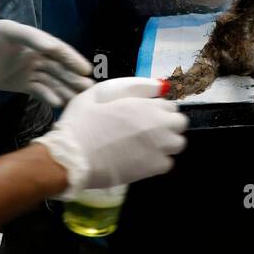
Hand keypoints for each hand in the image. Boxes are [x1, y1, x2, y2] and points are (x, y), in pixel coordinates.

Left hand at [0, 20, 92, 106]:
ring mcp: (29, 71)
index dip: (74, 60)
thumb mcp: (9, 31)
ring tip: (78, 99)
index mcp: (37, 42)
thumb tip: (53, 47)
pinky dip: (48, 96)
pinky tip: (58, 103)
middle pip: (59, 68)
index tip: (87, 70)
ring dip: (65, 89)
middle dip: (74, 78)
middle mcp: (36, 56)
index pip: (60, 51)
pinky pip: (38, 91)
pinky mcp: (20, 84)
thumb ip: (32, 38)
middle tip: (89, 89)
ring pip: (52, 81)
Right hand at [35, 77, 188, 195]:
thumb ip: (132, 86)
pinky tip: (140, 160)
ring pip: (178, 144)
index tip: (144, 116)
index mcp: (146, 105)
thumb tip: (161, 85)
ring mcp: (159, 147)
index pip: (170, 105)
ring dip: (166, 143)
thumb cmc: (81, 122)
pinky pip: (167, 163)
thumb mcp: (99, 92)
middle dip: (168, 125)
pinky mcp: (153, 168)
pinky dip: (157, 162)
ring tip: (145, 146)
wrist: (72, 156)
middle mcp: (159, 125)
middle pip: (180, 123)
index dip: (157, 110)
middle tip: (147, 131)